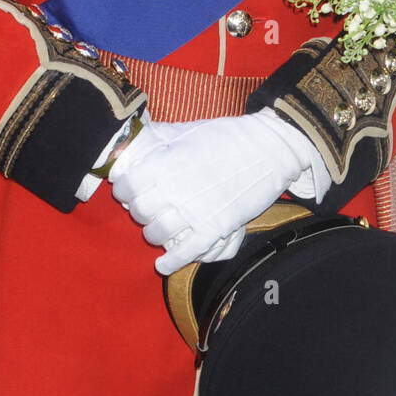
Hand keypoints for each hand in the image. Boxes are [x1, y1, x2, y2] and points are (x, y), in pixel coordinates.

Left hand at [109, 108, 327, 274]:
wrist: (271, 148)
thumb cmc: (229, 135)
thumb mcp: (188, 131)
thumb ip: (159, 140)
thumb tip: (135, 139)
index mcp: (167, 161)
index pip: (126, 186)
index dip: (124, 189)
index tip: (129, 190)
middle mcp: (176, 188)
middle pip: (138, 212)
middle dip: (140, 210)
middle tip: (149, 206)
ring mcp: (196, 211)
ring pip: (156, 234)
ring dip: (154, 233)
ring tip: (159, 228)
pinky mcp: (216, 227)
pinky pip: (184, 253)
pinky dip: (170, 262)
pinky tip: (162, 264)